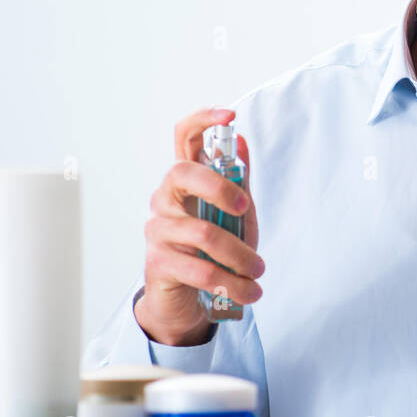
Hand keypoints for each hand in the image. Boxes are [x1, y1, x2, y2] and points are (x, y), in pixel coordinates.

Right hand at [134, 107, 264, 344]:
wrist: (186, 301)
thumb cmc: (212, 252)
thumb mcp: (233, 215)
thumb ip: (237, 182)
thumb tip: (240, 140)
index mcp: (185, 181)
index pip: (183, 137)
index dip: (203, 120)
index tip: (230, 114)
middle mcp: (165, 199)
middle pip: (182, 173)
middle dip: (219, 188)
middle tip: (244, 209)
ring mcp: (157, 230)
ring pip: (202, 232)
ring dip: (240, 255)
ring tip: (259, 272)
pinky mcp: (158, 263)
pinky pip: (199, 269)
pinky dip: (230, 283)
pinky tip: (247, 291)